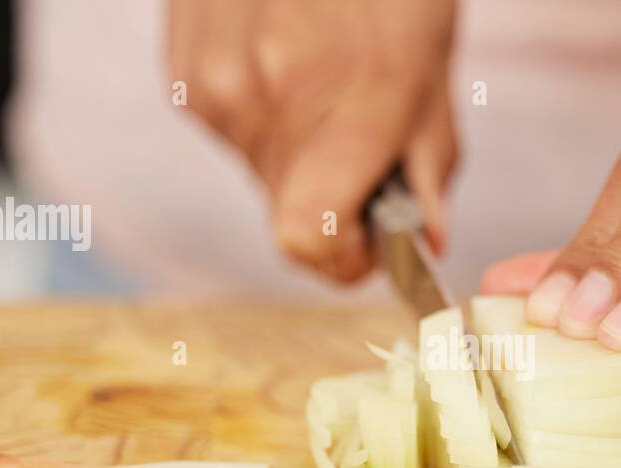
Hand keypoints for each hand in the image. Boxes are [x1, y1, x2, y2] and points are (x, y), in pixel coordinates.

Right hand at [168, 0, 456, 281]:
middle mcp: (267, 104)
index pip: (310, 240)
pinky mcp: (185, 68)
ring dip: (296, 150)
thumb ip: (430, 164)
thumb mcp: (435, 66)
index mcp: (347, 108)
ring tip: (323, 79)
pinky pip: (229, 127)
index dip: (343, 259)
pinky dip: (262, 112)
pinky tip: (285, 56)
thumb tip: (427, 242)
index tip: (371, 244)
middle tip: (361, 144)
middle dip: (332, 198)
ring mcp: (216, 85)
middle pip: (289, 211)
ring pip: (259, 169)